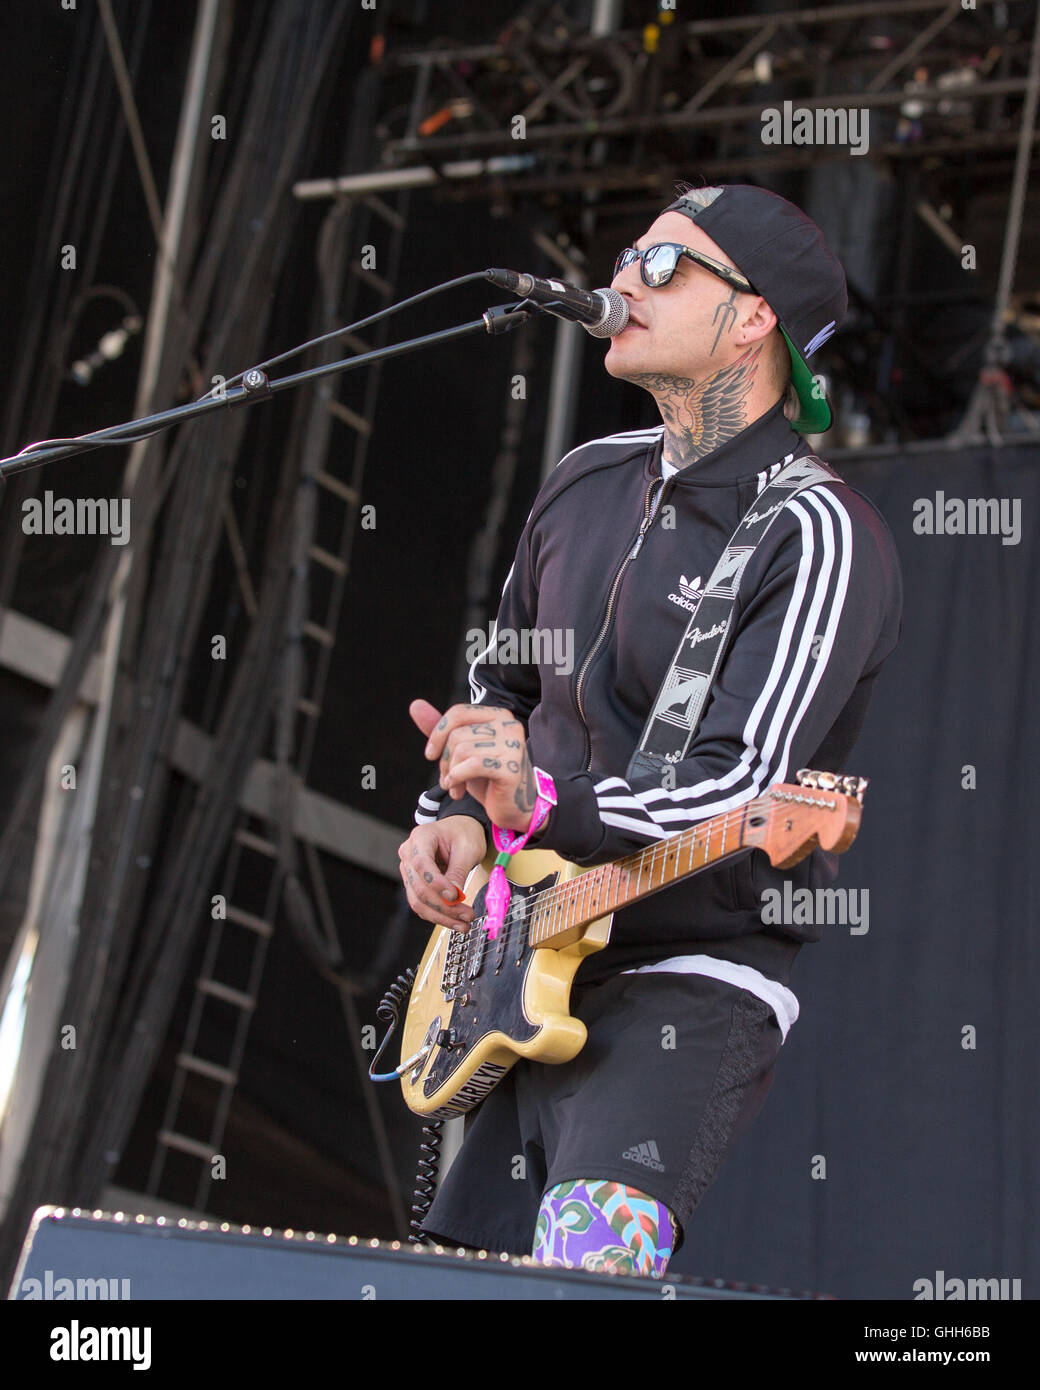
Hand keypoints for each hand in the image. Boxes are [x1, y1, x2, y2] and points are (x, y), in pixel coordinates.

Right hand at [397, 817, 485, 931]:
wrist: (461, 829)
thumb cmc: (464, 833)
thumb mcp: (467, 848)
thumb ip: (458, 871)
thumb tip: (454, 897)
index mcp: (420, 838)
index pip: (421, 864)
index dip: (437, 883)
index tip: (455, 895)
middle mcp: (409, 854)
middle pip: (419, 887)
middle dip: (444, 906)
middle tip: (467, 915)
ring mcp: (409, 870)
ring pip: (418, 901)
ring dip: (441, 916)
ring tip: (463, 924)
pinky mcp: (415, 883)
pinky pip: (422, 904)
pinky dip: (438, 915)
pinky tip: (455, 921)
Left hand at [410, 698, 539, 832]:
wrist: (515, 807)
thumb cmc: (488, 778)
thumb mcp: (463, 751)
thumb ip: (442, 730)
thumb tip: (415, 705)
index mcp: (499, 715)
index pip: (458, 713)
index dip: (438, 733)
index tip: (431, 755)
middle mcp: (509, 725)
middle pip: (457, 734)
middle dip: (444, 760)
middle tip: (446, 779)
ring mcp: (512, 745)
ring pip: (461, 750)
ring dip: (450, 773)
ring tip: (453, 787)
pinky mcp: (511, 767)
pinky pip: (471, 765)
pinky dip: (457, 778)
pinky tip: (457, 790)